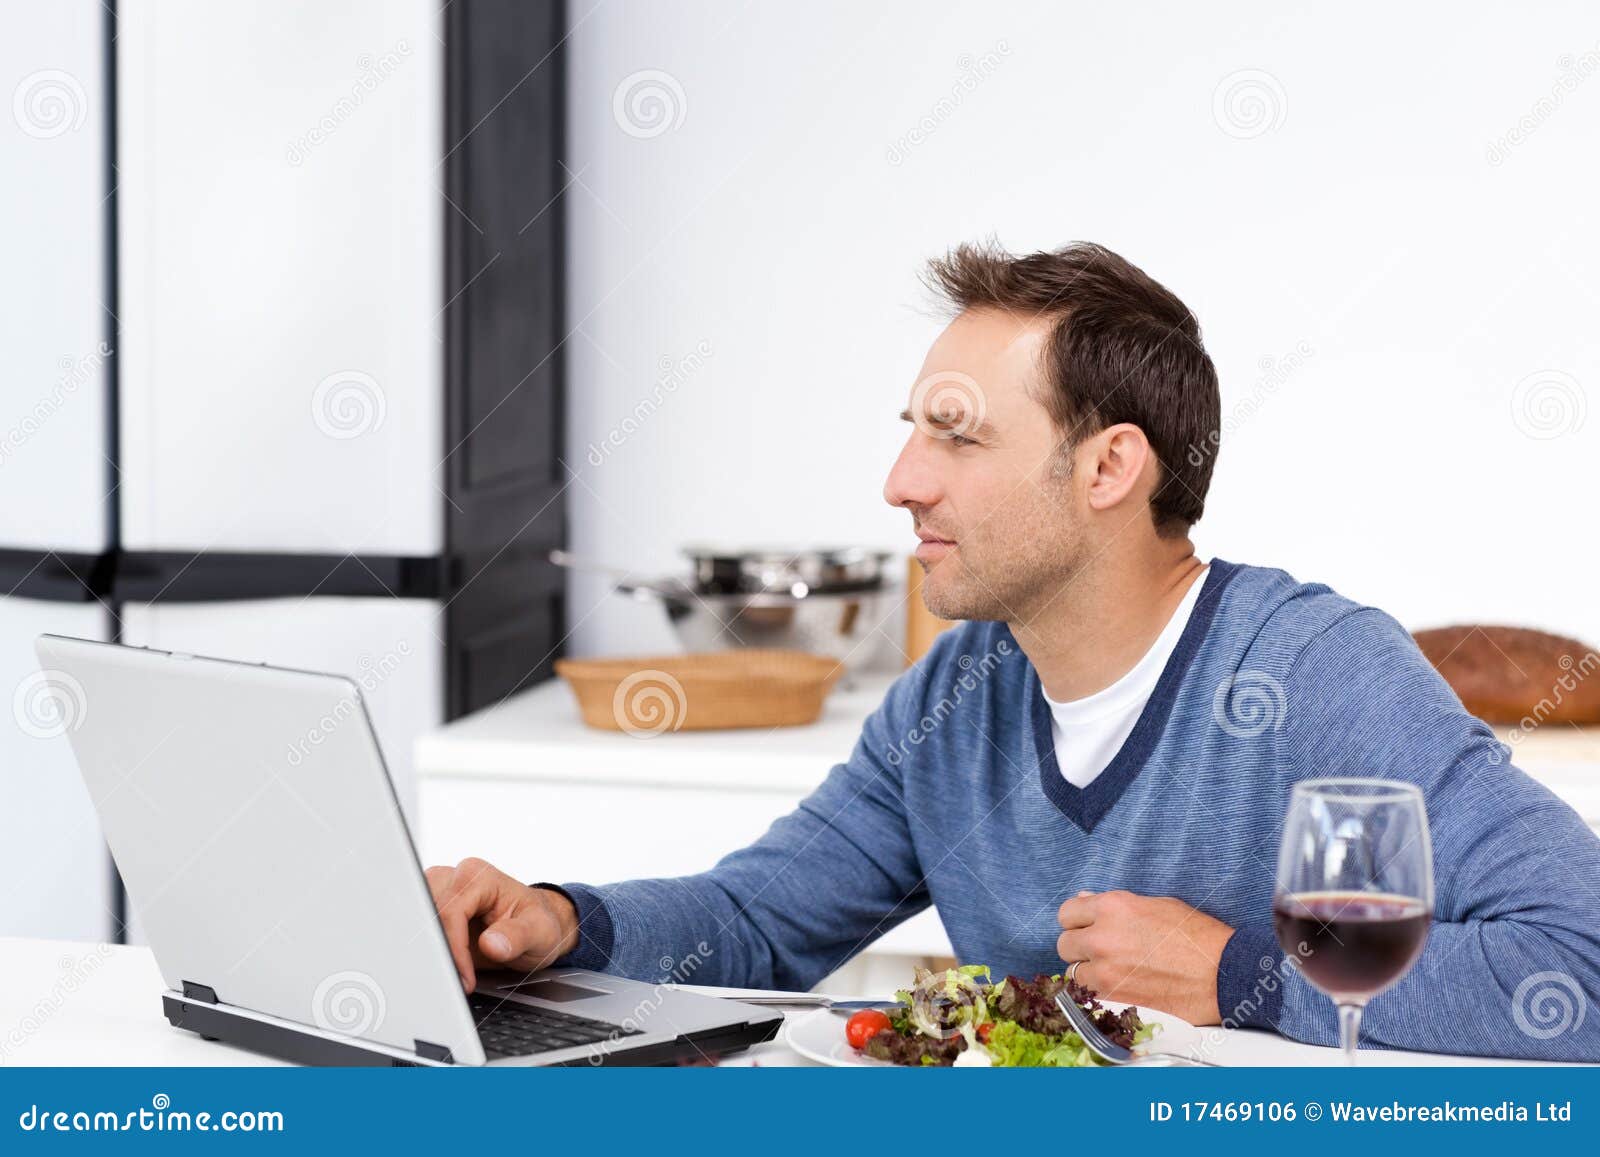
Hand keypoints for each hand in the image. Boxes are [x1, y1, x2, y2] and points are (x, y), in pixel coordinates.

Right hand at [424, 857, 579, 992]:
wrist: (535, 928)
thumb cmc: (538, 924)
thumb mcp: (540, 933)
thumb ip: (517, 936)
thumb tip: (491, 943)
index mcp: (480, 877)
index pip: (451, 912)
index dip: (454, 949)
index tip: (464, 978)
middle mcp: (456, 878)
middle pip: (426, 913)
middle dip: (435, 950)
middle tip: (448, 980)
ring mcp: (441, 892)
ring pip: (415, 918)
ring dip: (427, 949)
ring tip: (445, 974)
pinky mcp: (433, 908)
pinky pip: (419, 928)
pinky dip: (426, 949)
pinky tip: (439, 966)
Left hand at [1055, 890, 1233, 1024]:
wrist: (1224, 974)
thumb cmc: (1196, 936)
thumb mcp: (1156, 905)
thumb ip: (1115, 905)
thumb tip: (1085, 901)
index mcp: (1112, 907)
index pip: (1067, 913)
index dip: (1077, 921)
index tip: (1086, 927)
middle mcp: (1102, 938)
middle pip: (1065, 945)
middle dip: (1080, 947)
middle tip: (1100, 952)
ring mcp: (1106, 973)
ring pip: (1073, 974)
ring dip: (1088, 974)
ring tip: (1113, 973)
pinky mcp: (1114, 1000)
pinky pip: (1088, 997)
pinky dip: (1098, 994)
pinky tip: (1118, 989)